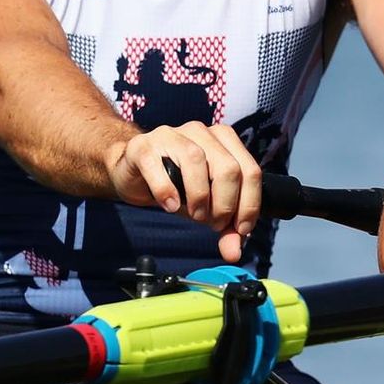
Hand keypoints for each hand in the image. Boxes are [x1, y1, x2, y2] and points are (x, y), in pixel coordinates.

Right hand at [106, 122, 264, 261]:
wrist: (133, 174)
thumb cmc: (175, 185)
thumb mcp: (205, 207)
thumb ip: (224, 226)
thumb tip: (234, 252)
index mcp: (224, 140)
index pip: (250, 170)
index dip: (249, 204)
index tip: (240, 229)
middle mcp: (201, 132)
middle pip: (227, 167)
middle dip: (225, 203)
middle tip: (213, 223)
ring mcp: (171, 134)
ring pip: (196, 159)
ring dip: (199, 195)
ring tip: (194, 214)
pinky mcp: (143, 146)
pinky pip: (157, 165)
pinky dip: (166, 189)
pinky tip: (169, 205)